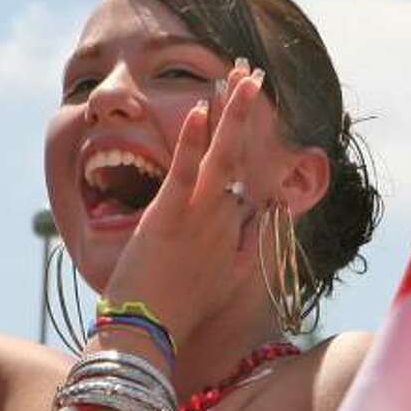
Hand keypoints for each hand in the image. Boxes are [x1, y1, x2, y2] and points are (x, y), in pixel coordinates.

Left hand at [99, 61, 269, 344]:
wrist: (148, 336)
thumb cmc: (177, 311)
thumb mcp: (225, 280)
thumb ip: (248, 245)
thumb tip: (263, 214)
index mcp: (234, 231)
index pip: (249, 172)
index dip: (254, 135)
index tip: (255, 104)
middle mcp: (224, 220)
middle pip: (242, 155)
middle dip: (249, 113)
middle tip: (257, 75)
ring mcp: (198, 219)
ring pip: (222, 156)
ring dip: (233, 114)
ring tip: (243, 77)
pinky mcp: (168, 219)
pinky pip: (185, 173)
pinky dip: (195, 141)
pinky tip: (200, 110)